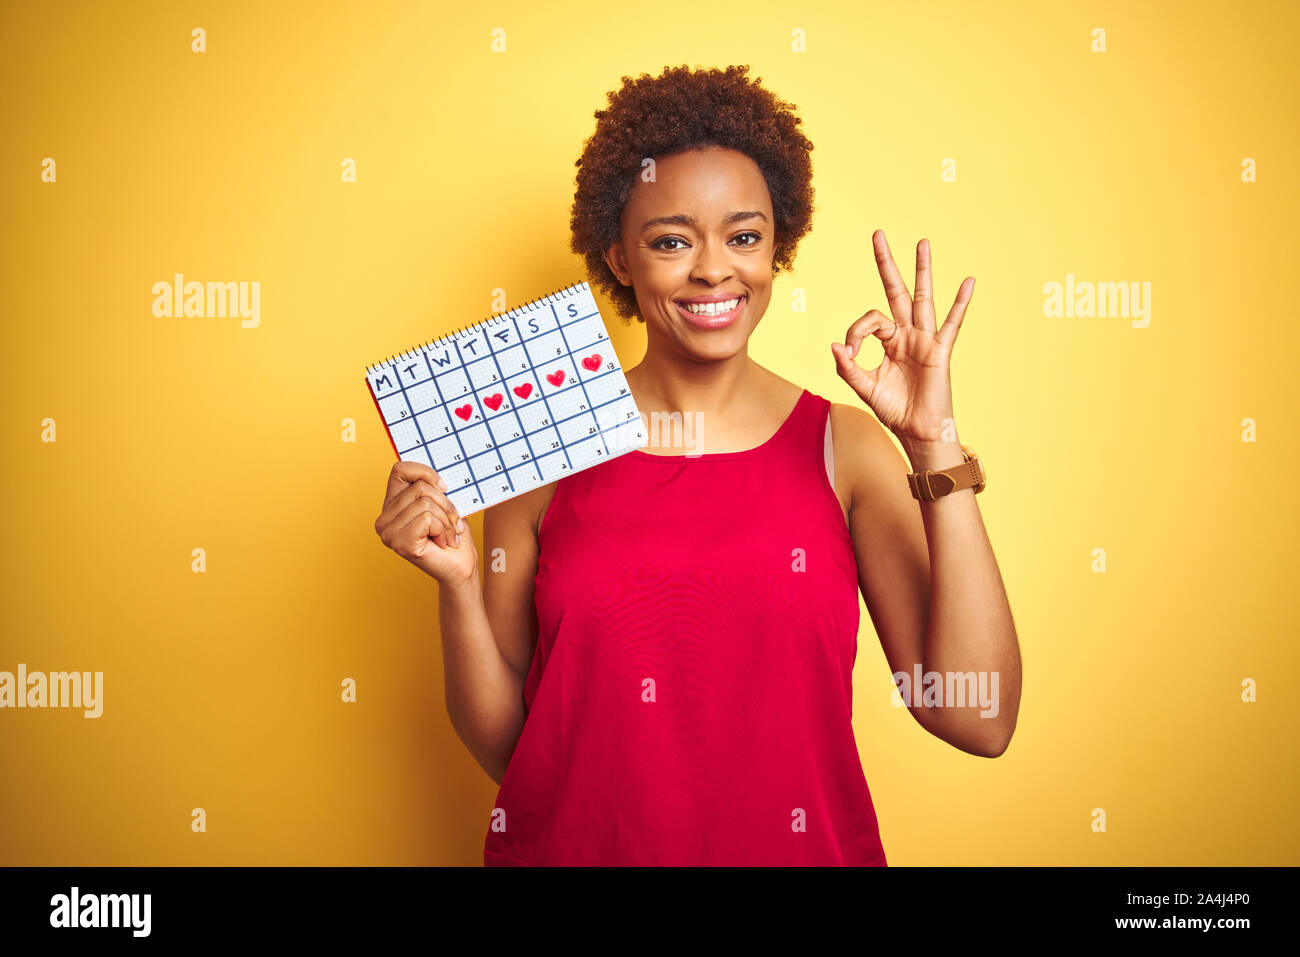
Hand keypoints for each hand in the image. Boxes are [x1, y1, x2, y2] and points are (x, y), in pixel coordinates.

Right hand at [374, 461, 477, 585]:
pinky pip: (427, 518)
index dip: (425, 472)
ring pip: (425, 503)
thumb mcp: (443, 503)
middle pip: (419, 488)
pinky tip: (442, 542)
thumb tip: (436, 475)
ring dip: (446, 520)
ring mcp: (388, 532)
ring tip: (447, 534)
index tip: (445, 487)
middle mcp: (384, 518)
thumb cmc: (453, 535)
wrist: (461, 566)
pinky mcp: (400, 543)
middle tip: (452, 522)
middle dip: (445, 504)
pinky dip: (443, 529)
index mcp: (391, 505)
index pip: (400, 470)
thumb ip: (432, 487)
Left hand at [831, 230, 973, 446]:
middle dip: (886, 263)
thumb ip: (848, 367)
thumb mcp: (864, 387)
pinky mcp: (940, 350)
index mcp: (889, 341)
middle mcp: (907, 333)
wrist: (917, 431)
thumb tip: (835, 344)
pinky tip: (968, 282)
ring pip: (923, 297)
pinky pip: (951, 323)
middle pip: (896, 290)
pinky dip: (960, 303)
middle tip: (877, 234)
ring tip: (922, 243)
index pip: (869, 320)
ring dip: (922, 270)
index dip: (856, 332)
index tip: (850, 352)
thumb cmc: (894, 410)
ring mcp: (925, 339)